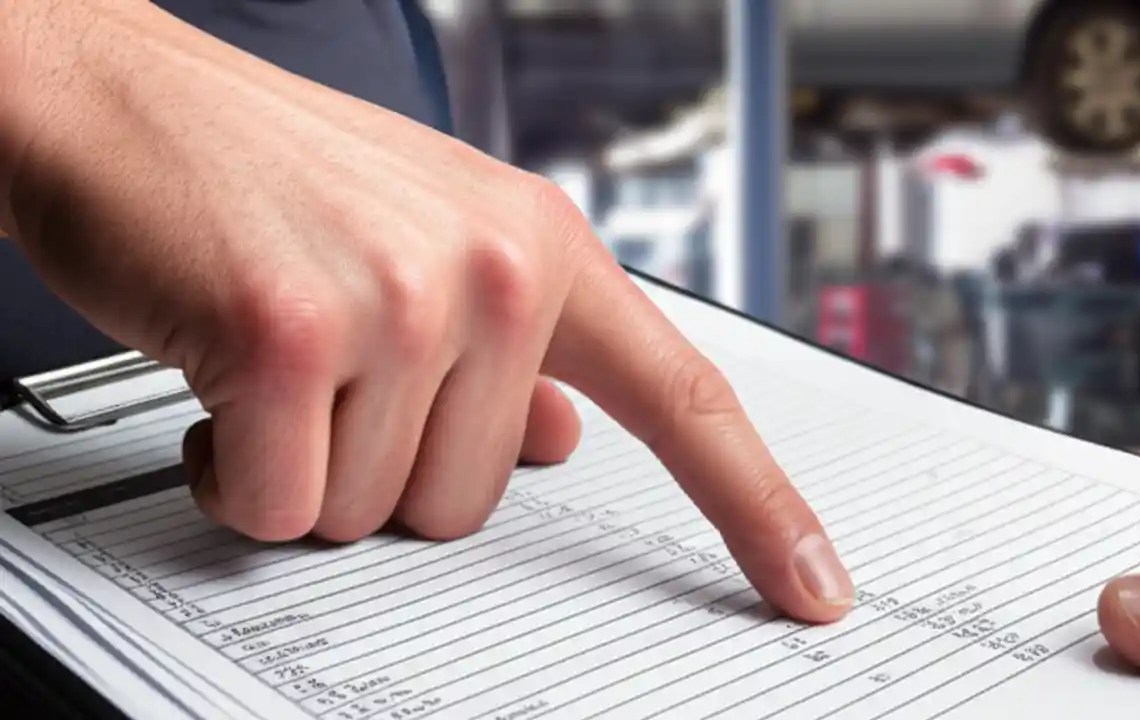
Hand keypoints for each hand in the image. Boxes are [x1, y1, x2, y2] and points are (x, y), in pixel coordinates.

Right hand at [0, 2, 852, 621]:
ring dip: (308, 463)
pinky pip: (280, 505)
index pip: (685, 401)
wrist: (125, 99)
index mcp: (546, 247)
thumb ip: (517, 355)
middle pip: (475, 505)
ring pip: (375, 515)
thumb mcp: (432, 245)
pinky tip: (221, 381)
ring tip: (277, 356)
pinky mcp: (289, 334)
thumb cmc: (276, 176)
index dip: (760, 510)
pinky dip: (234, 472)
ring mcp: (398, 300)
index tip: (814, 588)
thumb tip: (562, 443)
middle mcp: (494, 270)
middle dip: (385, 466)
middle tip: (330, 367)